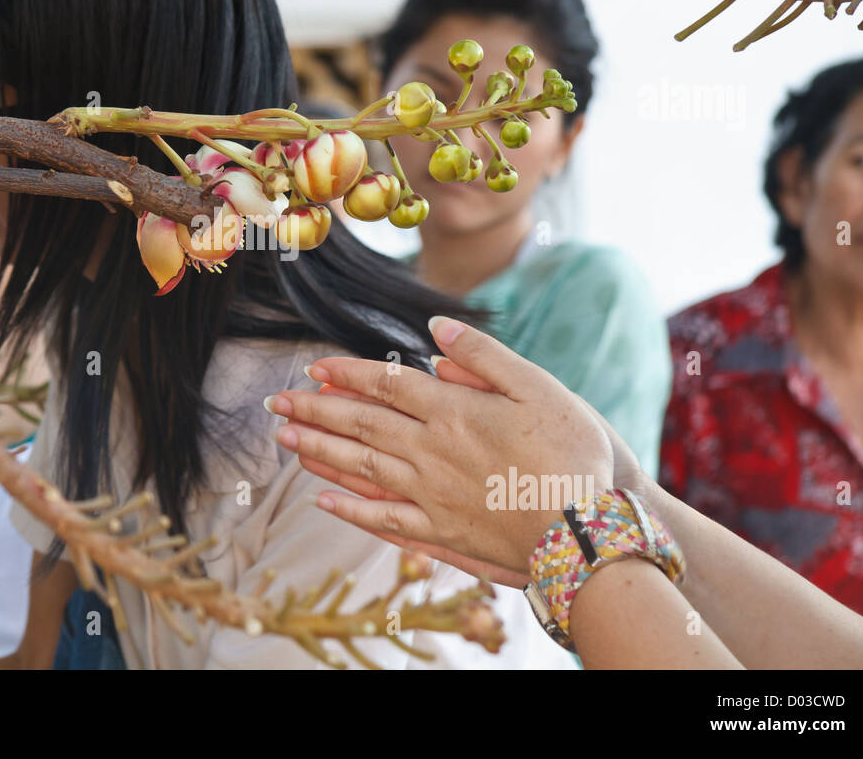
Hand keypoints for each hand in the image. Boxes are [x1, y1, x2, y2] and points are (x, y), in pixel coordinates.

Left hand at [268, 315, 614, 576]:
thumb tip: (435, 330)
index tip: (313, 368)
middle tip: (276, 403)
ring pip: (360, 467)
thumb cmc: (572, 454)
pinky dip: (350, 507)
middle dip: (315, 410)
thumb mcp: (537, 387)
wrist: (586, 530)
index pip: (385, 384)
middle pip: (360, 423)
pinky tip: (324, 499)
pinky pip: (382, 518)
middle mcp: (430, 450)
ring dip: (319, 451)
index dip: (345, 374)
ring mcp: (430, 493)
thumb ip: (482, 355)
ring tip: (286, 440)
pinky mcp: (439, 531)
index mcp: (452, 410)